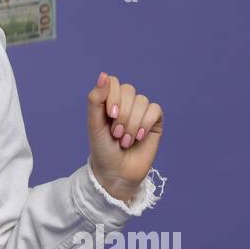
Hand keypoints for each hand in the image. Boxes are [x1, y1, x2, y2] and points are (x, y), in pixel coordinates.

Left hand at [86, 72, 162, 204]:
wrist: (116, 173)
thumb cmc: (102, 150)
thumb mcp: (94, 125)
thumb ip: (96, 100)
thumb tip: (104, 75)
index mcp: (108, 101)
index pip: (113, 82)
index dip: (113, 97)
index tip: (109, 116)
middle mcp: (126, 103)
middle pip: (129, 90)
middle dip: (122, 115)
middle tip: (116, 134)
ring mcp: (141, 112)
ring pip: (142, 101)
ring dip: (132, 123)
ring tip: (125, 140)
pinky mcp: (155, 122)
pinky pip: (155, 110)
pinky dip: (146, 124)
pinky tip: (139, 137)